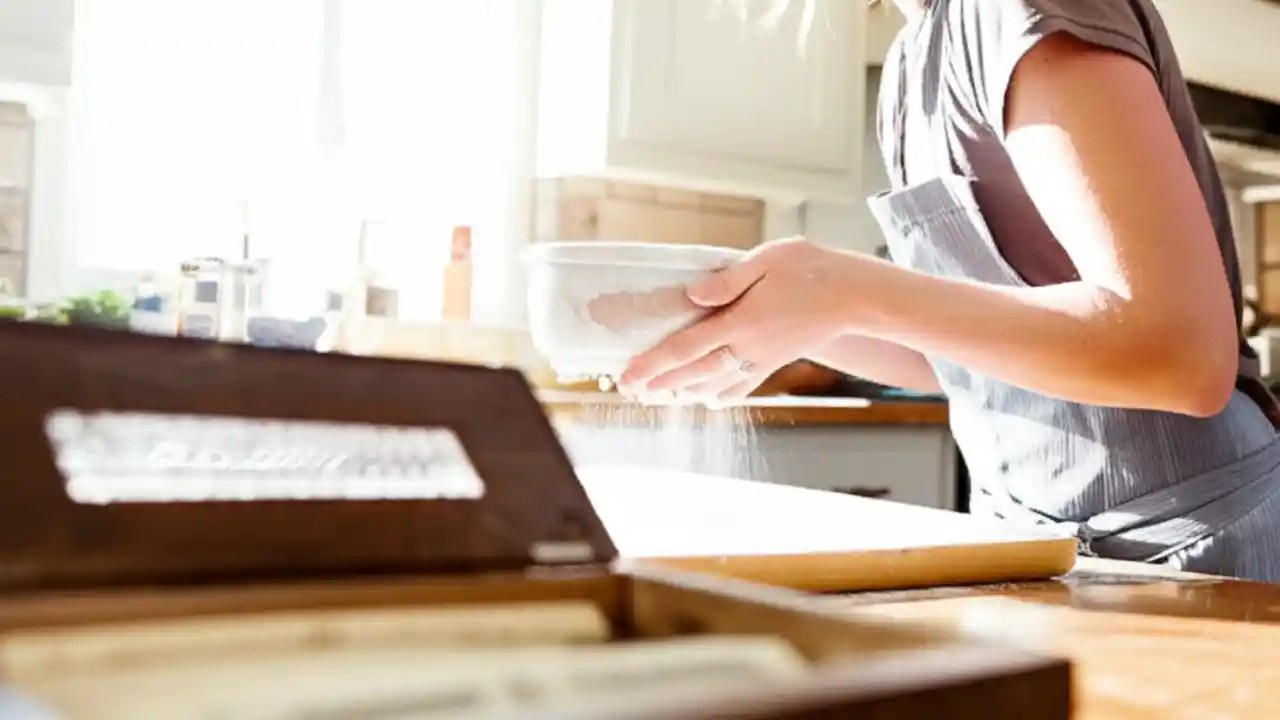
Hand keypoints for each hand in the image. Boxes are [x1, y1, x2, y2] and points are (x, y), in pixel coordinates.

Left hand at [618, 237, 858, 403]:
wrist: (855, 295)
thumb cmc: (811, 270)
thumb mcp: (767, 261)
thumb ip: (727, 280)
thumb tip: (692, 296)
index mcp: (742, 321)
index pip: (687, 347)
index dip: (654, 363)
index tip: (629, 374)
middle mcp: (749, 346)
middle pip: (694, 370)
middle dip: (659, 382)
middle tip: (630, 391)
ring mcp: (763, 358)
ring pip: (716, 382)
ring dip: (684, 390)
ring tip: (658, 396)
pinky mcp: (776, 361)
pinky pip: (744, 384)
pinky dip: (722, 394)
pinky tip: (708, 399)